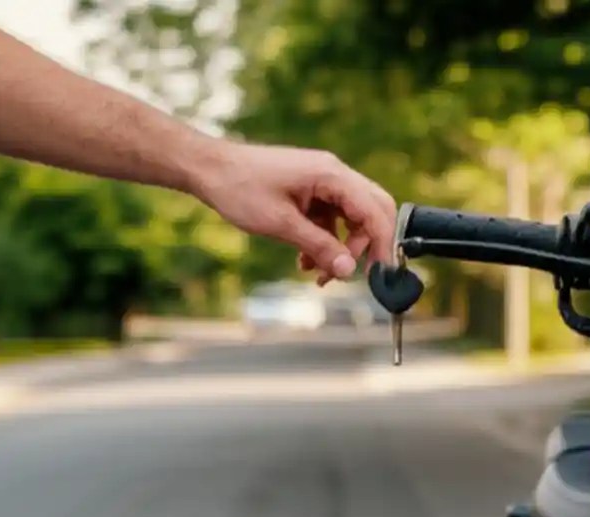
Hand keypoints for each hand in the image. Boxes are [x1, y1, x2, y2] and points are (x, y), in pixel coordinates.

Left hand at [190, 141, 396, 284]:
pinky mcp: (311, 191)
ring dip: (341, 248)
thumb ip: (319, 246)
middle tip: (352, 274)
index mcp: (332, 175)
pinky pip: (332, 219)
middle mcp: (334, 175)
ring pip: (352, 219)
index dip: (381, 245)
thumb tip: (348, 271)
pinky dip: (325, 242)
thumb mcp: (281, 224)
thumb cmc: (239, 188)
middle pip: (372, 211)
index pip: (375, 211)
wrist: (208, 169)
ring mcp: (323, 182)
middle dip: (366, 246)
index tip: (377, 274)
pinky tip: (305, 261)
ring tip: (319, 274)